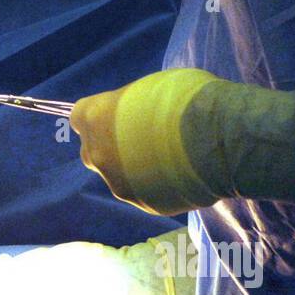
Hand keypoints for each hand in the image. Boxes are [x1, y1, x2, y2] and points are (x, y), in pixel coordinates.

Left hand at [71, 68, 294, 214]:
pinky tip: (180, 174)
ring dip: (134, 169)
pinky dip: (156, 185)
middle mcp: (98, 154)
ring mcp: (119, 183)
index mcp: (94, 118)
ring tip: (168, 158)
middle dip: (110, 147)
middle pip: (93, 152)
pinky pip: (145, 193)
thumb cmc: (184, 100)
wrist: (215, 139)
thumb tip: (131, 115)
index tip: (114, 117)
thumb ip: (130, 107)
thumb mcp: (149, 89)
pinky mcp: (144, 204)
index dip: (98, 118)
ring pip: (118, 176)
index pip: (79, 118)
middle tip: (140, 139)